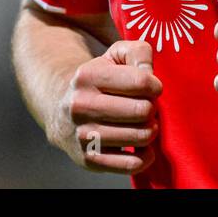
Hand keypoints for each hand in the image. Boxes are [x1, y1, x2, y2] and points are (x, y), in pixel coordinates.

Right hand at [55, 39, 161, 173]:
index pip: (141, 82)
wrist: (63, 110)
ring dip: (150, 130)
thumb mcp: (115, 56)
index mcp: (87, 76)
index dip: (155, 86)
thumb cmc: (100, 80)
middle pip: (143, 110)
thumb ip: (139, 53)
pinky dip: (145, 156)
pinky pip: (132, 164)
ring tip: (142, 123)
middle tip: (146, 107)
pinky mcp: (89, 160)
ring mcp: (83, 135)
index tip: (151, 88)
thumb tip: (150, 76)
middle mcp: (80, 106)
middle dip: (152, 109)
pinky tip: (141, 146)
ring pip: (140, 136)